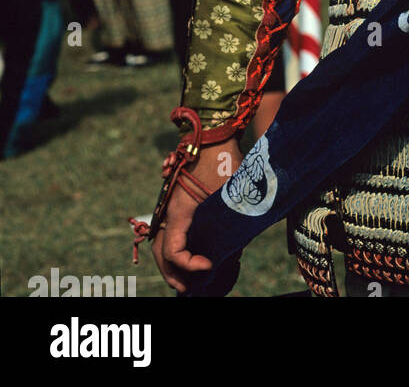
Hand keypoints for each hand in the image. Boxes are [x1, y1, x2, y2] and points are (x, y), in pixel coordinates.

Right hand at [152, 139, 240, 292]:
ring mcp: (171, 206)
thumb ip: (232, 221)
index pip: (174, 251)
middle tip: (188, 289)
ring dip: (170, 264)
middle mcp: (170, 210)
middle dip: (173, 274)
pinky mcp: (178, 201)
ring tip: (186, 280)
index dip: (189, 265)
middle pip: (161, 252)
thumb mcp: (232, 191)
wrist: (214, 131)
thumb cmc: (224, 158)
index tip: (210, 265)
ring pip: (161, 242)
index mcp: (179, 210)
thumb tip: (235, 251)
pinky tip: (191, 255)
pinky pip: (170, 230)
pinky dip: (174, 248)